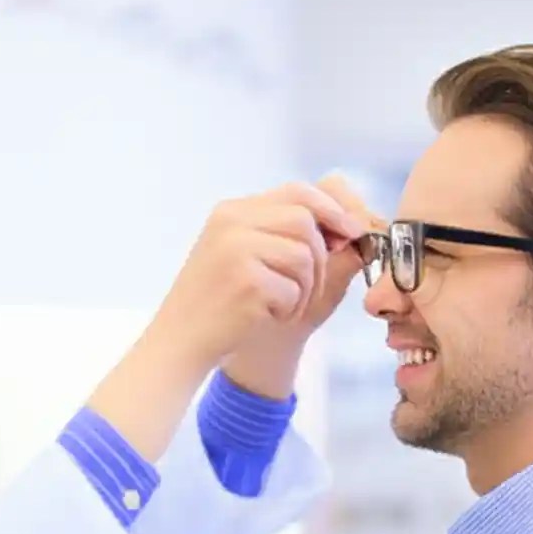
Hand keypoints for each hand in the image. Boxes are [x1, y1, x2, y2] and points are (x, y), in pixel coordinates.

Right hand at [84, 181, 363, 461]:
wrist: (180, 342)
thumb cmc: (218, 303)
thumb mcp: (242, 254)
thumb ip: (282, 231)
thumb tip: (352, 223)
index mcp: (231, 211)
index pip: (297, 191)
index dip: (332, 209)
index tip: (351, 232)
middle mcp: (231, 223)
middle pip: (305, 222)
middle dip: (321, 257)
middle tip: (309, 287)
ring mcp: (236, 250)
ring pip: (306, 256)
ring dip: (305, 288)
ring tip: (280, 305)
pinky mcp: (246, 282)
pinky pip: (295, 290)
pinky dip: (289, 310)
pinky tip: (265, 317)